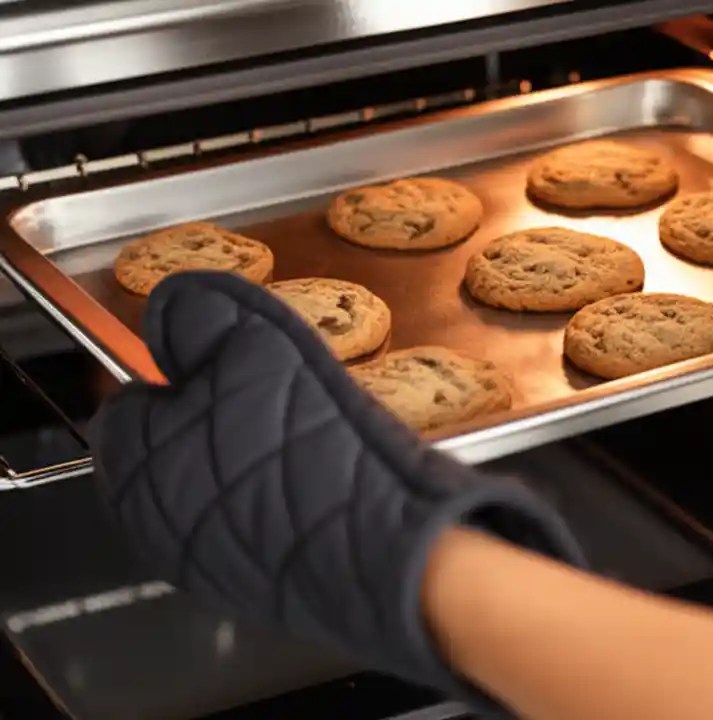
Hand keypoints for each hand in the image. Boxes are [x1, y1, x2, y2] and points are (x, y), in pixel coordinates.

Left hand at [90, 271, 582, 712]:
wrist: (373, 542)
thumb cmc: (306, 437)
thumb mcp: (252, 337)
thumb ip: (197, 314)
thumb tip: (175, 308)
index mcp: (128, 457)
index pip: (135, 395)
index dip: (187, 370)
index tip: (234, 365)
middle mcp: (146, 523)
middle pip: (174, 446)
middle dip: (219, 419)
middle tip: (280, 399)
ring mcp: (199, 567)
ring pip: (219, 488)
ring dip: (252, 464)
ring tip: (311, 443)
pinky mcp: (251, 593)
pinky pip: (256, 530)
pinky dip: (280, 508)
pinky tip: (322, 490)